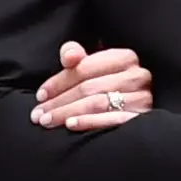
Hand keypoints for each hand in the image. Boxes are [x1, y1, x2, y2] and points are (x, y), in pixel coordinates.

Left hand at [32, 42, 152, 131]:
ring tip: (48, 121)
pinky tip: (71, 125)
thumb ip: (75, 55)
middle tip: (38, 114)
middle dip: (59, 102)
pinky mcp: (142, 118)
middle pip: (89, 88)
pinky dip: (89, 122)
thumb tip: (69, 57)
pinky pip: (113, 121)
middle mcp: (138, 76)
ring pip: (97, 104)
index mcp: (125, 57)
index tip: (40, 95)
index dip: (59, 81)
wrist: (130, 107)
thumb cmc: (105, 84)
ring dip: (68, 113)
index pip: (85, 68)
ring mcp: (142, 98)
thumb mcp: (90, 66)